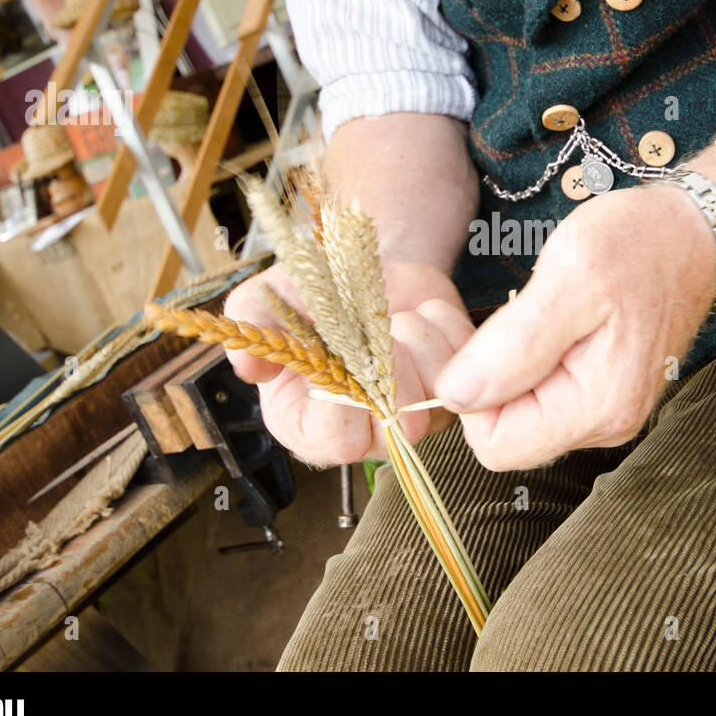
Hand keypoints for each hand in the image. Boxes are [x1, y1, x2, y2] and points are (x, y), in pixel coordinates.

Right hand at [224, 259, 474, 465]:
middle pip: (400, 426)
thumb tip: (250, 367)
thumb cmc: (310, 297)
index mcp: (313, 424)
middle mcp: (370, 430)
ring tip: (394, 317)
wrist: (362, 273)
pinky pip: (466, 360)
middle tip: (377, 329)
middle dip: (391, 365)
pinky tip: (421, 311)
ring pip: (437, 393)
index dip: (345, 404)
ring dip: (417, 339)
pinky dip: (443, 323)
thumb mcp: (268, 300)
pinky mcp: (455, 379)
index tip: (342, 360)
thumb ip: (252, 327)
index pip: (337, 443)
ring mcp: (418, 409)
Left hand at [435, 183, 715, 470]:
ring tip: (485, 313)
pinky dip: (510, 364)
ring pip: (515, 415)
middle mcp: (604, 423)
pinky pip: (534, 396)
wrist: (690, 232)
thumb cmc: (638, 243)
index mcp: (599, 406)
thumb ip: (513, 344)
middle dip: (470, 380)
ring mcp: (602, 410)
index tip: (456, 332)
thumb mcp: (568, 278)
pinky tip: (513, 322)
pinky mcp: (596, 392)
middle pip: (503, 433)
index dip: (465, 394)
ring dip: (488, 369)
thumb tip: (456, 395)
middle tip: (456, 316)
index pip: (496, 444)